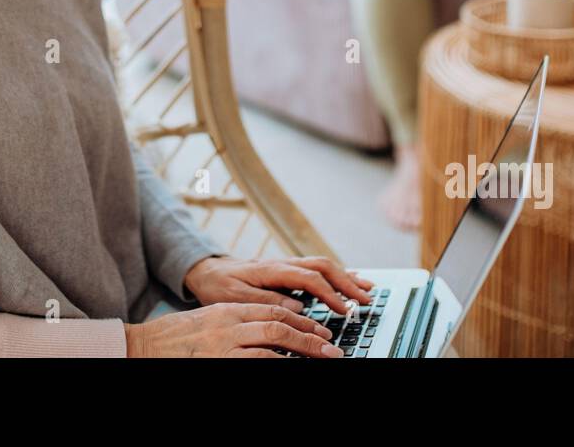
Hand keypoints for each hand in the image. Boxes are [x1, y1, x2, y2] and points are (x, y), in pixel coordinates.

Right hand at [124, 303, 341, 357]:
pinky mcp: (219, 361)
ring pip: (273, 340)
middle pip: (279, 323)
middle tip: (332, 348)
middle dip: (310, 336)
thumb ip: (237, 323)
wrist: (142, 348)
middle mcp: (229, 322)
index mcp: (228, 309)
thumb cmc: (174, 340)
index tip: (321, 332)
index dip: (301, 321)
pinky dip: (277, 363)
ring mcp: (223, 343)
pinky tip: (290, 366)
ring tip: (324, 358)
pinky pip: (257, 361)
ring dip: (302, 350)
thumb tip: (270, 333)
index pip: (273, 309)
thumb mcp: (208, 322)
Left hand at [183, 255, 373, 315]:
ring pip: (322, 266)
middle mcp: (283, 263)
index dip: (329, 293)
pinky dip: (335, 275)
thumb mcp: (235, 297)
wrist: (206, 270)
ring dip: (345, 276)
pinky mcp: (286, 271)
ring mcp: (286, 265)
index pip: (309, 278)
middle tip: (366, 298)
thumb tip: (297, 307)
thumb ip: (266, 301)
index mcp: (272, 269)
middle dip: (347, 282)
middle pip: (323, 266)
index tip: (344, 310)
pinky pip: (316, 270)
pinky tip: (348, 282)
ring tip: (367, 289)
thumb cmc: (218, 285)